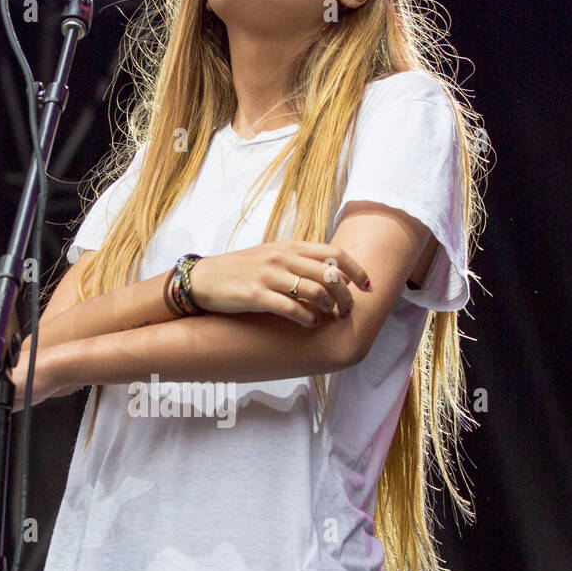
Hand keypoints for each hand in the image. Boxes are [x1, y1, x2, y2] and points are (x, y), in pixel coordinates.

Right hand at [187, 240, 370, 327]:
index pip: (334, 253)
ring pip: (315, 292)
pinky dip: (307, 319)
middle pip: (329, 275)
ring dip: (328, 308)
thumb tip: (331, 275)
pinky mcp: (256, 296)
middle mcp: (282, 257)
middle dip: (346, 296)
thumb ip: (299, 261)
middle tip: (348, 311)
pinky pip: (292, 308)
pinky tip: (309, 324)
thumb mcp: (272, 256)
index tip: (367, 286)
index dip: (356, 271)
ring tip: (328, 317)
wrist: (204, 279)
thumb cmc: (241, 270)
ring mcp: (269, 276)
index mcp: (290, 246)